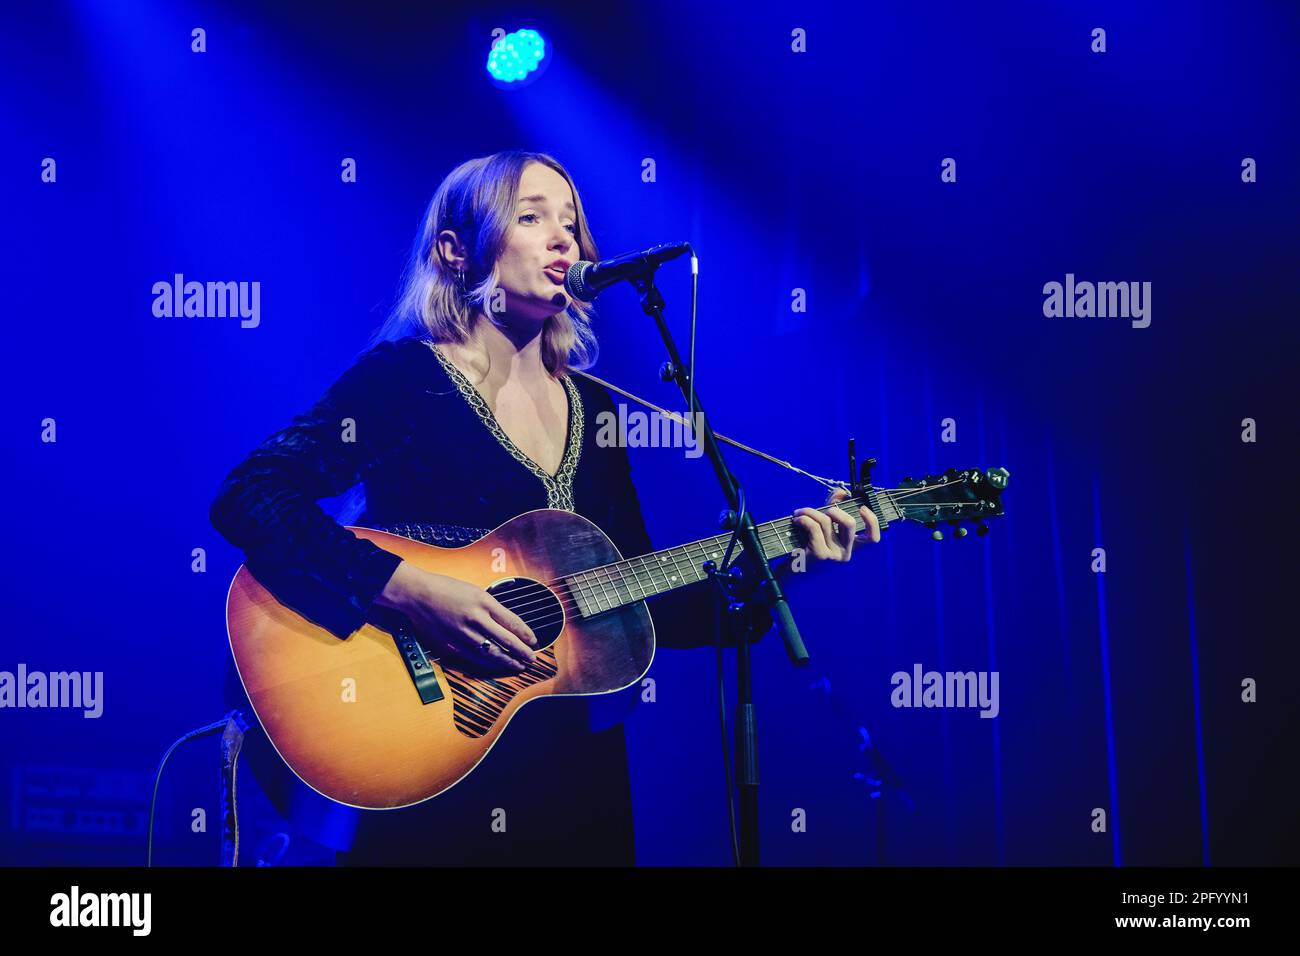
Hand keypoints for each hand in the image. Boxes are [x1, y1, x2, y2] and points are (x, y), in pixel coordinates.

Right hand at [376, 562, 538, 673]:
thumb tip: (507, 623)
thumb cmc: (445, 588)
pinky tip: (496, 664)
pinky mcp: (452, 643)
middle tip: (532, 658)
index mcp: (484, 602)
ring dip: (508, 661)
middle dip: (522, 652)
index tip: (534, 641)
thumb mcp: (474, 591)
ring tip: (519, 665)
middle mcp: (476, 618)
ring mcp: (463, 633)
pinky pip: (474, 657)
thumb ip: (491, 607)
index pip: (512, 622)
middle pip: (506, 640)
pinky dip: (488, 663)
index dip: (526, 634)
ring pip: (492, 653)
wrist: (417, 594)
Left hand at [791, 487, 880, 565]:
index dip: (872, 521)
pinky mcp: (820, 555)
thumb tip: (842, 492)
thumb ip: (834, 511)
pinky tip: (797, 520)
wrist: (791, 572)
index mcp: (851, 548)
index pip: (872, 538)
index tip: (862, 508)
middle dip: (834, 509)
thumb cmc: (808, 548)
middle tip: (821, 511)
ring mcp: (834, 555)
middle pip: (849, 523)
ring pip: (826, 521)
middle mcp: (846, 554)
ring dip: (810, 511)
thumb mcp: (824, 530)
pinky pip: (814, 527)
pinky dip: (804, 518)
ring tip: (799, 513)